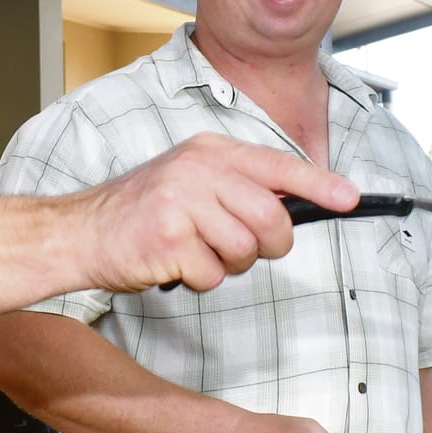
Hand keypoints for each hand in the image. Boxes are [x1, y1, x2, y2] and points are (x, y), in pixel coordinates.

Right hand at [73, 135, 356, 292]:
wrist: (81, 232)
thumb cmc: (143, 212)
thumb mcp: (190, 180)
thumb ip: (237, 187)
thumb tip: (293, 207)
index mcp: (209, 151)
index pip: (278, 165)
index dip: (319, 185)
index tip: (350, 198)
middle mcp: (198, 169)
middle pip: (271, 217)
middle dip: (269, 243)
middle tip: (244, 249)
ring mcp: (182, 202)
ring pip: (245, 250)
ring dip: (228, 264)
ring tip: (197, 251)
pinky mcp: (169, 239)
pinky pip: (213, 275)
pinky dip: (200, 281)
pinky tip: (175, 264)